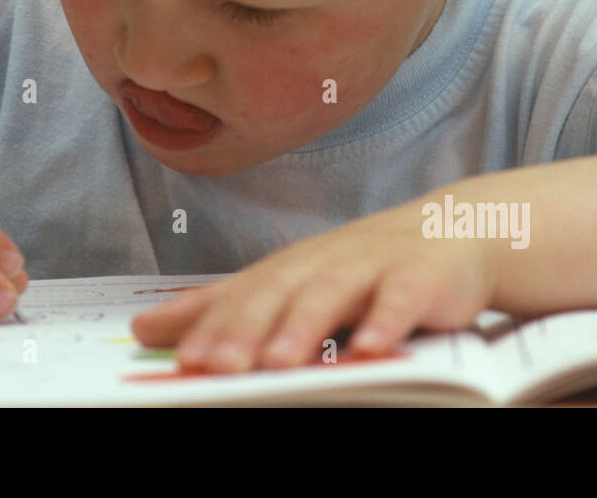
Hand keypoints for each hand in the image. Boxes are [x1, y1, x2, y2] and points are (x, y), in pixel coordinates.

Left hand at [129, 199, 499, 371]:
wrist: (455, 231)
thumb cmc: (361, 268)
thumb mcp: (289, 286)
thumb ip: (222, 308)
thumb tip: (142, 329)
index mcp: (288, 269)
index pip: (240, 298)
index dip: (209, 327)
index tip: (180, 360)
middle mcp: (323, 262)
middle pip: (278, 294)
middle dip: (245, 330)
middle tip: (216, 365)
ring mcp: (372, 264)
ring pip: (333, 293)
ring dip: (304, 326)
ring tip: (278, 362)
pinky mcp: (422, 275)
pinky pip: (403, 299)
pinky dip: (387, 322)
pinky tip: (370, 349)